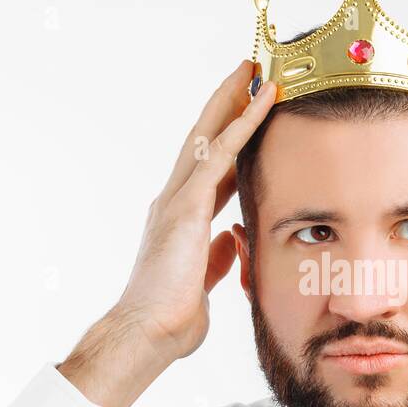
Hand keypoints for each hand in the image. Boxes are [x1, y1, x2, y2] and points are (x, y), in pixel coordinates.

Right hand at [59, 60, 276, 406]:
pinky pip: (220, 154)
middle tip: (250, 73)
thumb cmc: (172, 319)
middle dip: (226, 104)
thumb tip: (230, 239)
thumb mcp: (204, 281)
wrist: (146, 335)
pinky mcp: (186, 207)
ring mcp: (177, 200)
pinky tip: (261, 102)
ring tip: (256, 71)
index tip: (249, 117)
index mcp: (179, 220)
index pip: (209, 169)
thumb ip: (216, 257)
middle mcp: (174, 201)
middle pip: (204, 139)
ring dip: (234, 101)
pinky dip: (242, 125)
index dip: (230, 140)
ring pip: (209, 136)